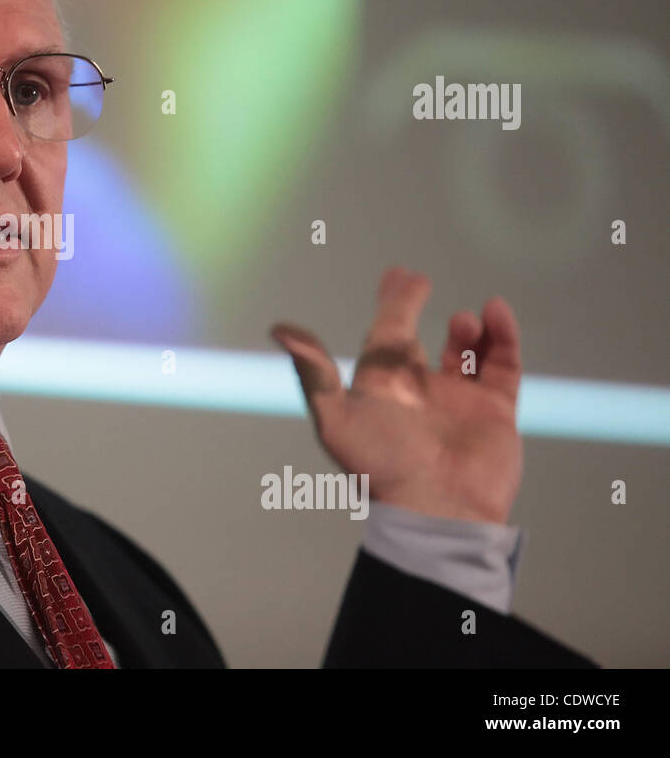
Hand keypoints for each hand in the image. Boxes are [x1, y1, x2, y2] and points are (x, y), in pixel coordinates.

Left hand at [270, 266, 522, 523]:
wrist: (437, 510)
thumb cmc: (381, 467)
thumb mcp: (335, 418)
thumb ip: (313, 372)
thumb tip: (281, 330)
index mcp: (382, 388)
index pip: (385, 334)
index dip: (392, 304)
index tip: (398, 274)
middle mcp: (418, 391)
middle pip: (415, 340)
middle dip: (414, 308)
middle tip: (416, 278)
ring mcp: (458, 399)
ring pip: (464, 351)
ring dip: (466, 328)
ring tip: (462, 320)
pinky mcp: (495, 410)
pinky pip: (503, 363)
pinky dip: (503, 336)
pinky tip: (494, 312)